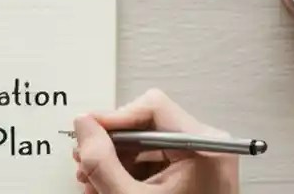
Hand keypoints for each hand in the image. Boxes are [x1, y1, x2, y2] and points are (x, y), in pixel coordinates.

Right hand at [72, 89, 239, 193]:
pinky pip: (155, 162)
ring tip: (93, 183)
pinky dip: (130, 174)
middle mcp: (208, 149)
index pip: (152, 107)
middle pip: (147, 126)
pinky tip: (111, 189)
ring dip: (115, 162)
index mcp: (204, 148)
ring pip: (147, 145)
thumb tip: (84, 127)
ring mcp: (203, 163)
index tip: (89, 131)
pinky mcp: (195, 176)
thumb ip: (102, 162)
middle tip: (85, 161)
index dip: (114, 118)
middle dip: (110, 147)